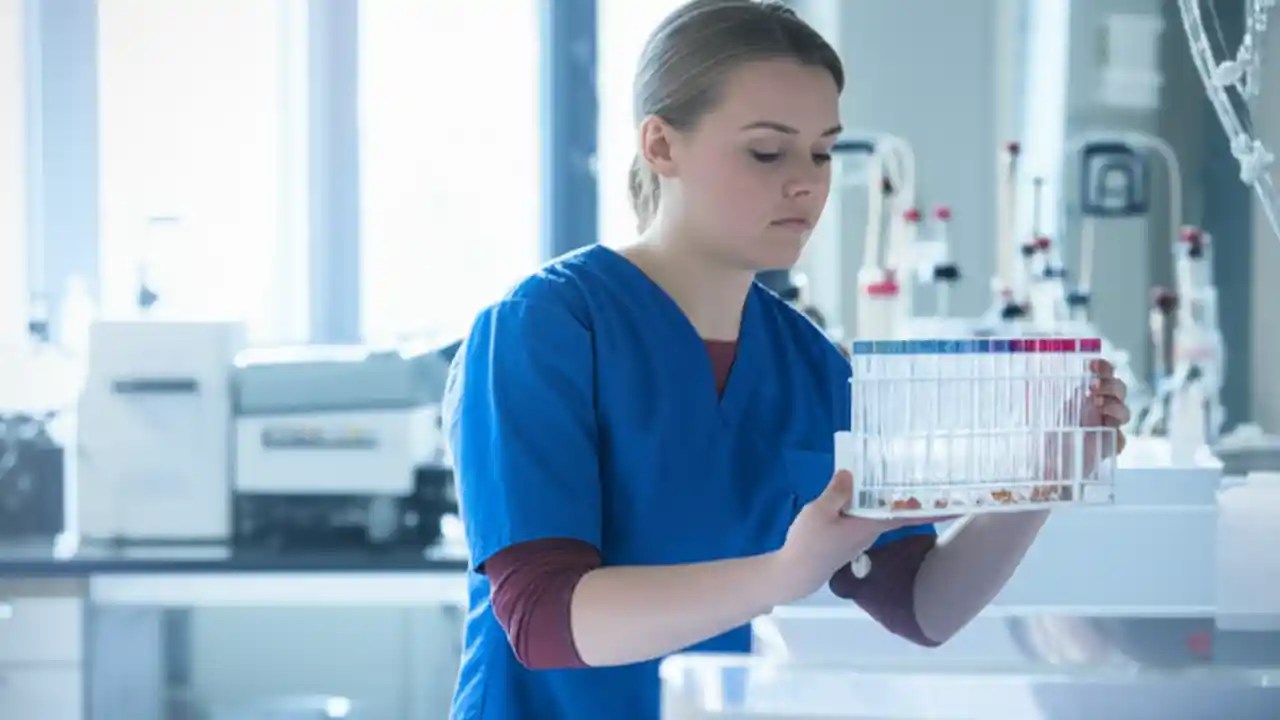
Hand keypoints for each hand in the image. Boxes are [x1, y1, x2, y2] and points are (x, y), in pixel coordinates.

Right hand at [771, 470, 950, 602]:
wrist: (796, 573)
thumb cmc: (809, 544)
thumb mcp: (819, 511)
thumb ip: (837, 492)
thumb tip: (852, 473)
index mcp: (870, 525)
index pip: (910, 515)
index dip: (934, 509)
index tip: (958, 504)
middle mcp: (871, 531)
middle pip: (901, 513)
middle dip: (919, 500)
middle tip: (937, 482)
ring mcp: (861, 536)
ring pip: (885, 515)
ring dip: (898, 501)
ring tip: (906, 481)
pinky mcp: (850, 538)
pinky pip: (870, 517)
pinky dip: (876, 505)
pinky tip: (870, 495)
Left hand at [1045, 359, 1131, 481]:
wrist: (1052, 460)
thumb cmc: (1053, 430)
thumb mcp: (1048, 409)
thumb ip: (1050, 394)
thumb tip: (1035, 375)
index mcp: (1091, 394)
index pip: (1106, 374)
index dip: (1103, 367)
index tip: (1091, 364)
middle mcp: (1103, 407)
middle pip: (1120, 390)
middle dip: (1109, 385)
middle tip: (1091, 388)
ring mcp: (1109, 426)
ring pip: (1125, 412)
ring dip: (1114, 406)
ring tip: (1097, 406)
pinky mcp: (1110, 446)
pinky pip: (1121, 440)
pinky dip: (1116, 437)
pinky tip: (1104, 436)